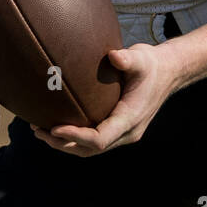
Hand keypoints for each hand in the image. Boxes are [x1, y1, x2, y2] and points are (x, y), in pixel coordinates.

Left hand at [32, 42, 180, 155]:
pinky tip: (55, 127)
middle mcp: (126, 132)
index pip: (99, 138)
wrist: (167, 73)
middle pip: (89, 150)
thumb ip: (128, 58)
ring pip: (89, 150)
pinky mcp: (117, 129)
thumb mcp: (141, 58)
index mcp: (130, 119)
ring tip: (40, 132)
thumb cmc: (151, 64)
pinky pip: (92, 142)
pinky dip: (73, 138)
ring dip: (64, 145)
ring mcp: (122, 134)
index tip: (54, 128)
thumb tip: (114, 56)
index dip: (76, 136)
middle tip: (38, 131)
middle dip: (62, 144)